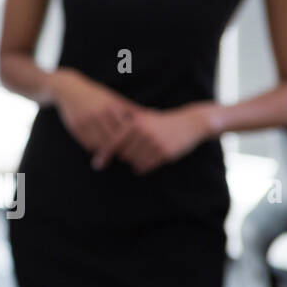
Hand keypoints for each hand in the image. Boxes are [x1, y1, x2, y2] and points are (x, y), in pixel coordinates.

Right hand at [50, 68, 140, 161]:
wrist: (67, 88)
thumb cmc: (95, 94)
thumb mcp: (113, 97)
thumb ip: (131, 108)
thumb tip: (154, 112)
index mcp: (110, 105)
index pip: (124, 129)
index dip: (131, 140)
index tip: (135, 147)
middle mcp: (97, 113)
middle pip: (112, 138)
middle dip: (120, 148)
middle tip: (126, 156)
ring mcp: (85, 120)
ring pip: (100, 143)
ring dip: (106, 150)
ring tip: (113, 153)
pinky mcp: (75, 127)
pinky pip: (87, 143)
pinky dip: (94, 148)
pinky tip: (98, 147)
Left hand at [92, 103, 214, 173]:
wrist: (189, 123)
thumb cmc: (161, 122)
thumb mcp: (143, 118)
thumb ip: (125, 126)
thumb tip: (104, 141)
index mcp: (136, 123)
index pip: (115, 142)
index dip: (104, 154)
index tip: (97, 165)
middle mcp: (144, 132)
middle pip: (124, 154)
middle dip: (125, 157)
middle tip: (130, 154)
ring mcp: (155, 143)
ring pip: (135, 161)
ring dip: (134, 163)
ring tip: (140, 156)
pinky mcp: (165, 152)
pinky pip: (147, 166)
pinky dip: (142, 168)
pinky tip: (143, 165)